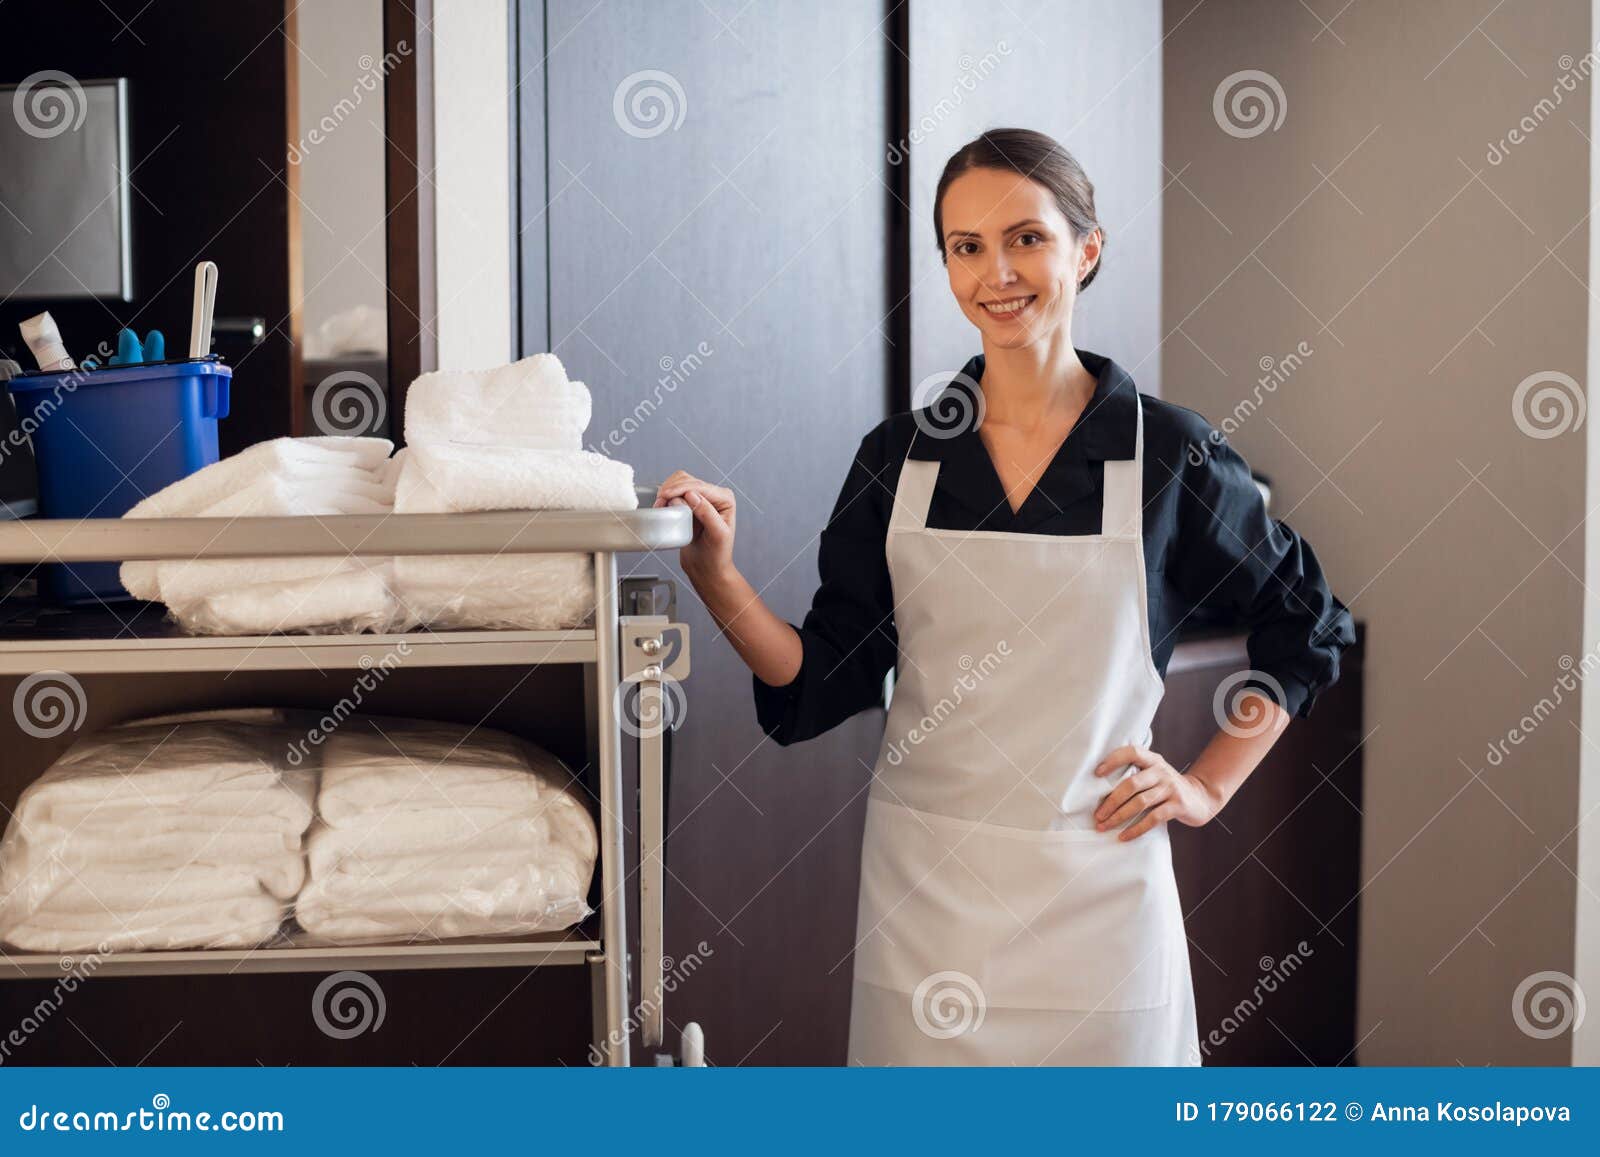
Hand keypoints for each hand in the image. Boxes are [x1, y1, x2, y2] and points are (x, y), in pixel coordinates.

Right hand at [654, 471, 736, 583]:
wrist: (707, 568)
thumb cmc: (716, 556)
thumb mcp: (717, 535)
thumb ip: (707, 514)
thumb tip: (692, 495)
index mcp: (725, 499)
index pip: (700, 486)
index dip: (680, 489)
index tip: (665, 496)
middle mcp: (714, 495)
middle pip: (688, 480)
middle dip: (671, 489)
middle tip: (659, 504)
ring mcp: (700, 499)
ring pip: (679, 482)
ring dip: (666, 490)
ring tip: (660, 505)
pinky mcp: (689, 505)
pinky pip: (674, 492)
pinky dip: (666, 495)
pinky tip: (662, 505)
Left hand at [1091, 744, 1222, 840]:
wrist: (1200, 797)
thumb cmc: (1167, 787)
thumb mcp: (1155, 773)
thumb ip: (1136, 773)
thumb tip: (1100, 788)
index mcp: (1153, 760)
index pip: (1132, 752)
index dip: (1114, 760)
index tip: (1096, 772)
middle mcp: (1161, 771)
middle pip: (1131, 784)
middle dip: (1111, 801)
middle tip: (1097, 815)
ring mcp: (1171, 788)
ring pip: (1140, 803)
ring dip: (1119, 816)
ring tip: (1104, 826)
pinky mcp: (1178, 805)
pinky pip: (1153, 818)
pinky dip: (1136, 829)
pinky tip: (1123, 836)